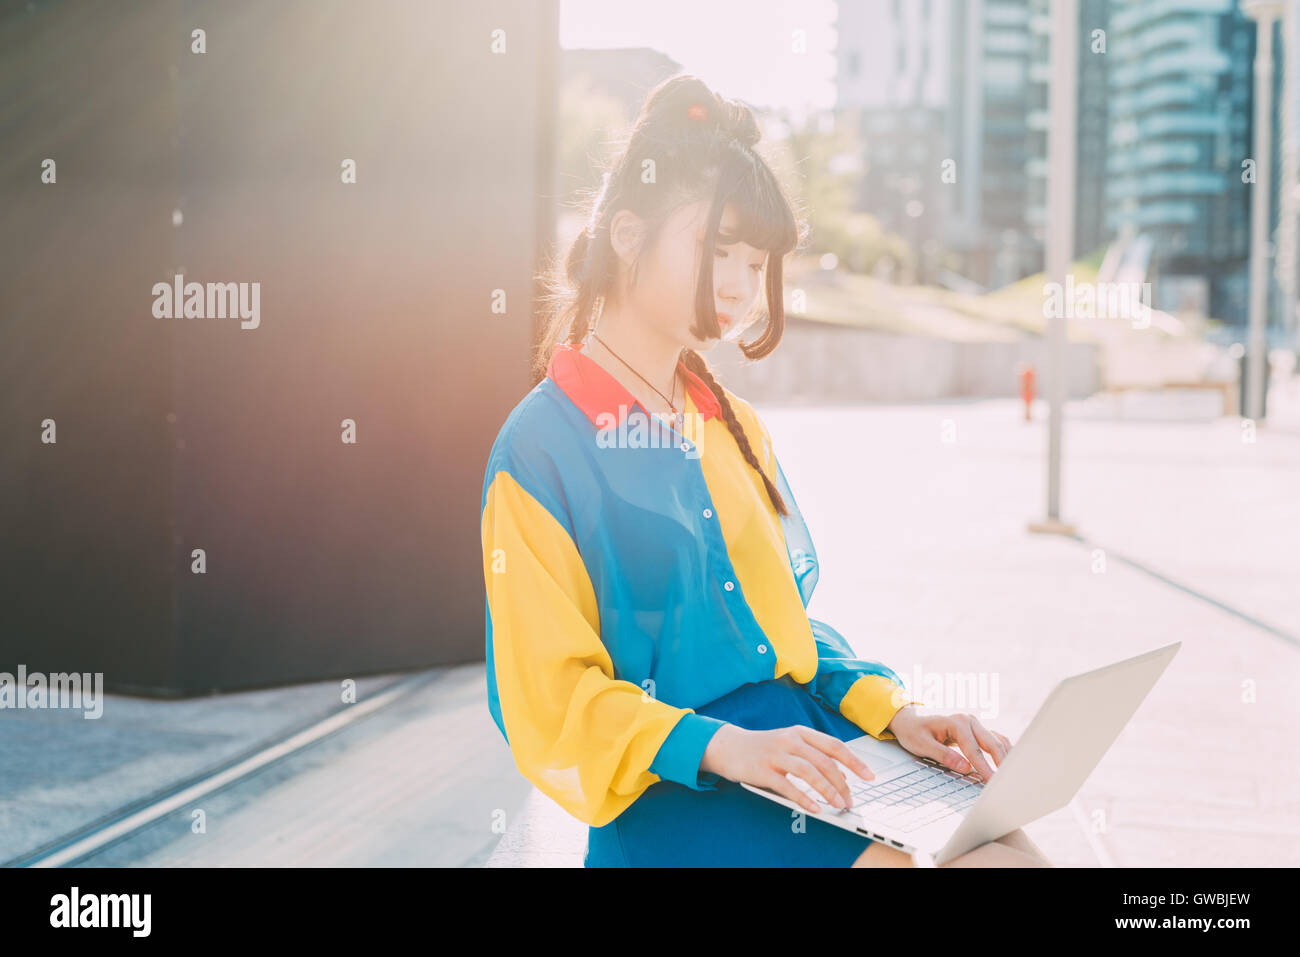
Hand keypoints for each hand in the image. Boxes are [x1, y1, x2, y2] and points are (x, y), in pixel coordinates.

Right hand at [700, 723, 874, 813]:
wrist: (729, 746)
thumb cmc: (764, 747)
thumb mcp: (790, 744)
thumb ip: (814, 755)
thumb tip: (842, 777)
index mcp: (800, 732)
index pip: (834, 746)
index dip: (854, 761)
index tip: (869, 776)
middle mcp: (790, 740)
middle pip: (824, 761)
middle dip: (842, 783)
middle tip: (851, 800)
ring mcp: (776, 754)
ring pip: (809, 773)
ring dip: (827, 791)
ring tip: (838, 805)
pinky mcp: (763, 770)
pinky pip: (788, 786)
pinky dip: (804, 799)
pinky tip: (815, 808)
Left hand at [886, 706, 1011, 780]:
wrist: (910, 721)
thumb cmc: (914, 732)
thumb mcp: (922, 744)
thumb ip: (943, 755)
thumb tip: (965, 767)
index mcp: (956, 722)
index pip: (973, 748)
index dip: (983, 766)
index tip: (991, 780)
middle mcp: (969, 720)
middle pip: (992, 743)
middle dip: (1001, 763)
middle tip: (1006, 781)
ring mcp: (975, 724)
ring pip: (997, 741)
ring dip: (1006, 757)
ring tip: (1012, 775)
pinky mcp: (977, 731)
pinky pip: (995, 740)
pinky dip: (1003, 751)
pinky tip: (1008, 764)